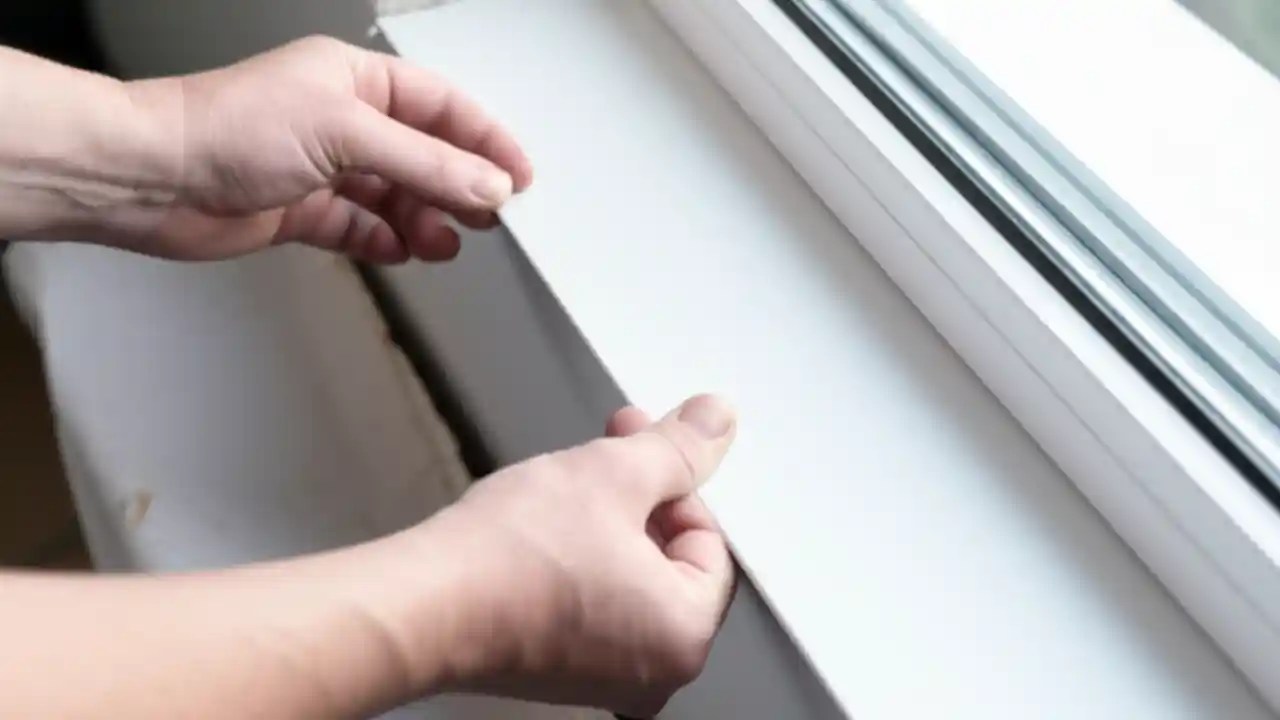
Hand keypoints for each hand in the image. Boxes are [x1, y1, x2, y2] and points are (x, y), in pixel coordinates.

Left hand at [117, 36, 531, 260]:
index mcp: (354, 80)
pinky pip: (358, 226)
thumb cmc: (226, 130)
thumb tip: (485, 183)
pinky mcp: (298, 209)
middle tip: (491, 218)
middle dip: (459, 186)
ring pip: (394, 195)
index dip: (485, 140)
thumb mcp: (345, 134)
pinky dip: (382, 241)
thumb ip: (425, 163)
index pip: (441, 107)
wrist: (150, 178)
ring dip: (424, 220)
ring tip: (445, 243)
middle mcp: (340, 120)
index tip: (518, 176)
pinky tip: (400, 251)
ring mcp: (320, 167)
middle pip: (422, 154)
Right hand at [417, 395, 737, 716]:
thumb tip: (715, 423)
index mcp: (684, 637)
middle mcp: (650, 673)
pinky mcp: (553, 670)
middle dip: (639, 494)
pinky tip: (541, 526)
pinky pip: (586, 602)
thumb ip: (677, 449)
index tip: (645, 448)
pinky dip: (575, 559)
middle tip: (610, 449)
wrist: (421, 605)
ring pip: (624, 577)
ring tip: (567, 483)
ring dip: (606, 520)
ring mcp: (599, 677)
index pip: (709, 542)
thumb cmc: (509, 558)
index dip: (676, 483)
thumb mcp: (614, 474)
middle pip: (668, 560)